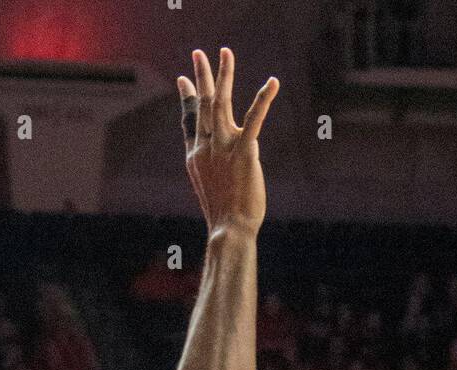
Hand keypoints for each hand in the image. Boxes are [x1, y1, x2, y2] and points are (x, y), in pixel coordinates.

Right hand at [177, 48, 278, 235]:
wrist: (229, 229)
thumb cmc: (222, 215)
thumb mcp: (210, 187)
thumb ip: (212, 166)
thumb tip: (219, 157)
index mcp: (196, 156)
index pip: (189, 121)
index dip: (187, 98)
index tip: (184, 80)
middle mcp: (206, 147)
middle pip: (202, 104)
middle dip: (201, 76)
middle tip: (199, 53)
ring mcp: (224, 148)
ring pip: (221, 103)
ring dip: (224, 75)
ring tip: (225, 52)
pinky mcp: (245, 152)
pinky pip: (254, 119)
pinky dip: (264, 99)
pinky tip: (272, 83)